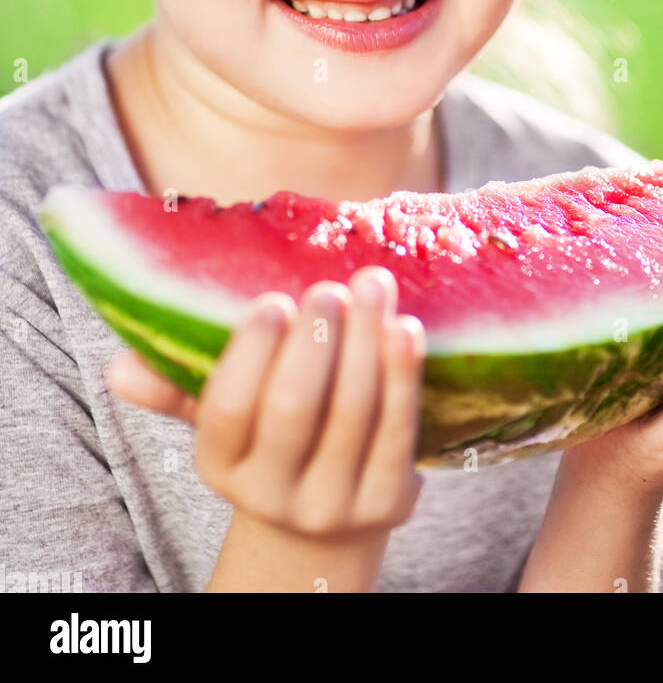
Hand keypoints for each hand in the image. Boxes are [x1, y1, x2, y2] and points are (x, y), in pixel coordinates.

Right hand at [106, 267, 426, 538]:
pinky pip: (398, 431)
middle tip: (328, 289)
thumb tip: (118, 369)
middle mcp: (272, 493)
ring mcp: (332, 502)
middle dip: (314, 342)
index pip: (228, 410)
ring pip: (353, 413)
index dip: (250, 353)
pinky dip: (402, 375)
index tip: (272, 300)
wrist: (326, 518)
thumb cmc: (270, 436)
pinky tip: (404, 328)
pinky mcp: (387, 502)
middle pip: (294, 410)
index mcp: (221, 465)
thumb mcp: (223, 418)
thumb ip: (177, 386)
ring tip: (372, 284)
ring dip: (365, 341)